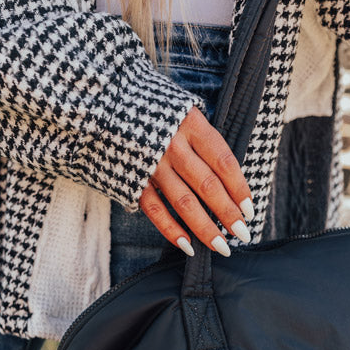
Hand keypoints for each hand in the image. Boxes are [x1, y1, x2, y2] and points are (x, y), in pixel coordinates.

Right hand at [140, 107, 253, 255]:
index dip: (240, 189)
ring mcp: (151, 164)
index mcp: (191, 124)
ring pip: (184, 202)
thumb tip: (226, 176)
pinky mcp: (132, 179)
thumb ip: (202, 138)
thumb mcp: (182, 110)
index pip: (224, 162)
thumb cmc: (150, 108)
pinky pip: (155, 210)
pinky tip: (188, 246)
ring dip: (205, 228)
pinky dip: (172, 230)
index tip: (250, 210)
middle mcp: (173, 144)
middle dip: (228, 213)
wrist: (100, 103)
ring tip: (221, 246)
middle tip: (242, 234)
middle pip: (208, 185)